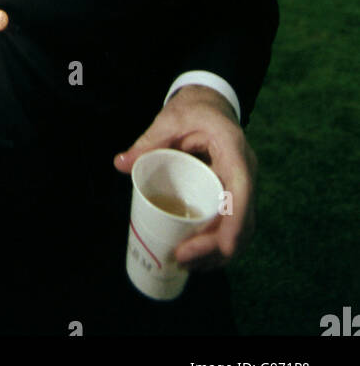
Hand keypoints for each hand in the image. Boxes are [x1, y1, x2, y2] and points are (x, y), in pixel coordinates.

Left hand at [113, 84, 256, 271]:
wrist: (211, 101)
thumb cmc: (194, 108)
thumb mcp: (170, 119)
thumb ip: (148, 141)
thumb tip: (121, 164)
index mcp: (233, 148)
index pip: (242, 190)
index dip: (234, 222)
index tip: (221, 247)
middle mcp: (245, 170)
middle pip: (243, 218)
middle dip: (217, 245)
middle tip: (183, 258)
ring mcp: (243, 183)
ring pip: (242, 227)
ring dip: (219, 251)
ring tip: (187, 264)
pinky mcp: (235, 193)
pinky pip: (233, 223)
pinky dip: (218, 242)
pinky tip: (198, 256)